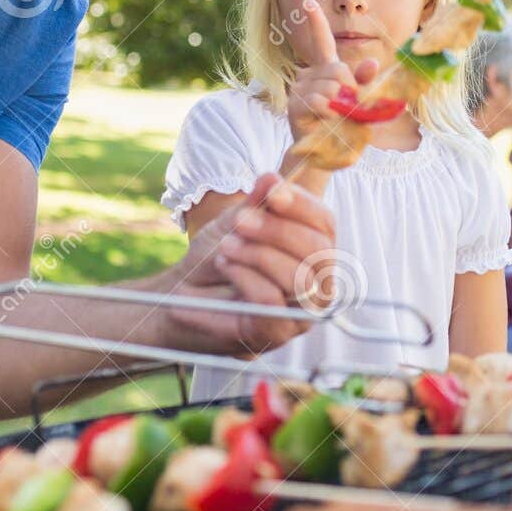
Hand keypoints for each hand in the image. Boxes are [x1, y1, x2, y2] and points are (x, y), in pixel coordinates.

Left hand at [155, 173, 337, 354]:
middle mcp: (317, 281)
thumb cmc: (219, 257)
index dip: (302, 205)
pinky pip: (273, 301)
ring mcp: (301, 311)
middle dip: (278, 230)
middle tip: (241, 220)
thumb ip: (256, 203)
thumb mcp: (235, 222)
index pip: (325, 224)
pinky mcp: (277, 333)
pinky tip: (226, 265)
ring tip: (227, 245)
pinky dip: (246, 278)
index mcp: (313, 249)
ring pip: (300, 278)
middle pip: (319, 250)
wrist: (186, 296)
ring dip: (259, 255)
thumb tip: (272, 177)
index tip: (271, 189)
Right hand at [286, 0, 378, 139]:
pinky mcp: (294, 106)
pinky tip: (328, 118)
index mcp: (325, 71)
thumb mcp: (360, 104)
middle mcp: (309, 76)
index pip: (321, 43)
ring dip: (341, 103)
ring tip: (337, 116)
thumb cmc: (343, 128)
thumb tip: (372, 62)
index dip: (316, 23)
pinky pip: (319, 100)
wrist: (324, 156)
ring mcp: (300, 90)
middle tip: (350, 106)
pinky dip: (329, 110)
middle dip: (351, 87)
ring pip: (330, 86)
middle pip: (338, 69)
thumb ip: (364, 83)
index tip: (308, 3)